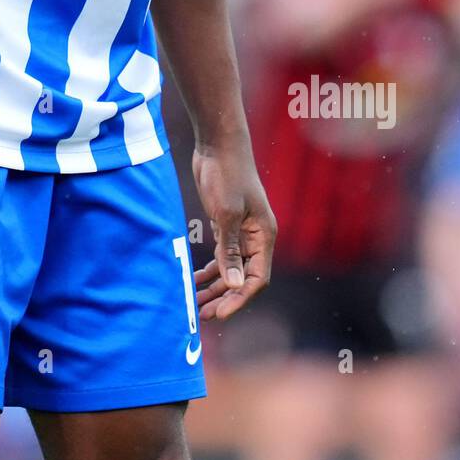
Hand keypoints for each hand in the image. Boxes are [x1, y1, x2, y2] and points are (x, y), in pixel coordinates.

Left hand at [192, 141, 275, 321]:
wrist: (217, 144)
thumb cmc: (227, 175)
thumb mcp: (227, 214)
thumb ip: (231, 249)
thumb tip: (235, 283)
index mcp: (264, 236)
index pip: (257, 278)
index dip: (240, 298)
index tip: (221, 314)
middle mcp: (255, 237)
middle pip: (243, 278)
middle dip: (224, 297)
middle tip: (203, 315)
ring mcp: (241, 231)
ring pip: (230, 268)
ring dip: (215, 287)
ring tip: (196, 304)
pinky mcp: (225, 224)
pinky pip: (221, 255)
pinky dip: (210, 269)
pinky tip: (195, 279)